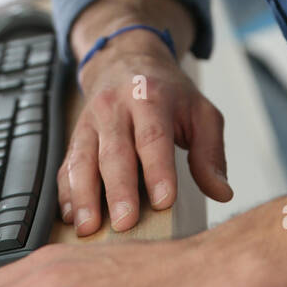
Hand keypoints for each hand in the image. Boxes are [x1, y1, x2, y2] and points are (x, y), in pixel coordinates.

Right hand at [59, 29, 232, 233]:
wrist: (125, 59)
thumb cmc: (166, 92)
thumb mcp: (199, 111)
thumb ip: (211, 152)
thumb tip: (220, 191)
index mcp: (150, 98)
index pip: (153, 136)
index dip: (158, 169)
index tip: (164, 200)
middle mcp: (115, 108)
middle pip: (114, 151)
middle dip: (118, 189)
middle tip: (125, 223)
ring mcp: (90, 122)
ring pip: (82, 159)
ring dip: (83, 195)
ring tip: (88, 228)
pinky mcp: (76, 136)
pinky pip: (66, 165)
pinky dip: (66, 191)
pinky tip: (70, 215)